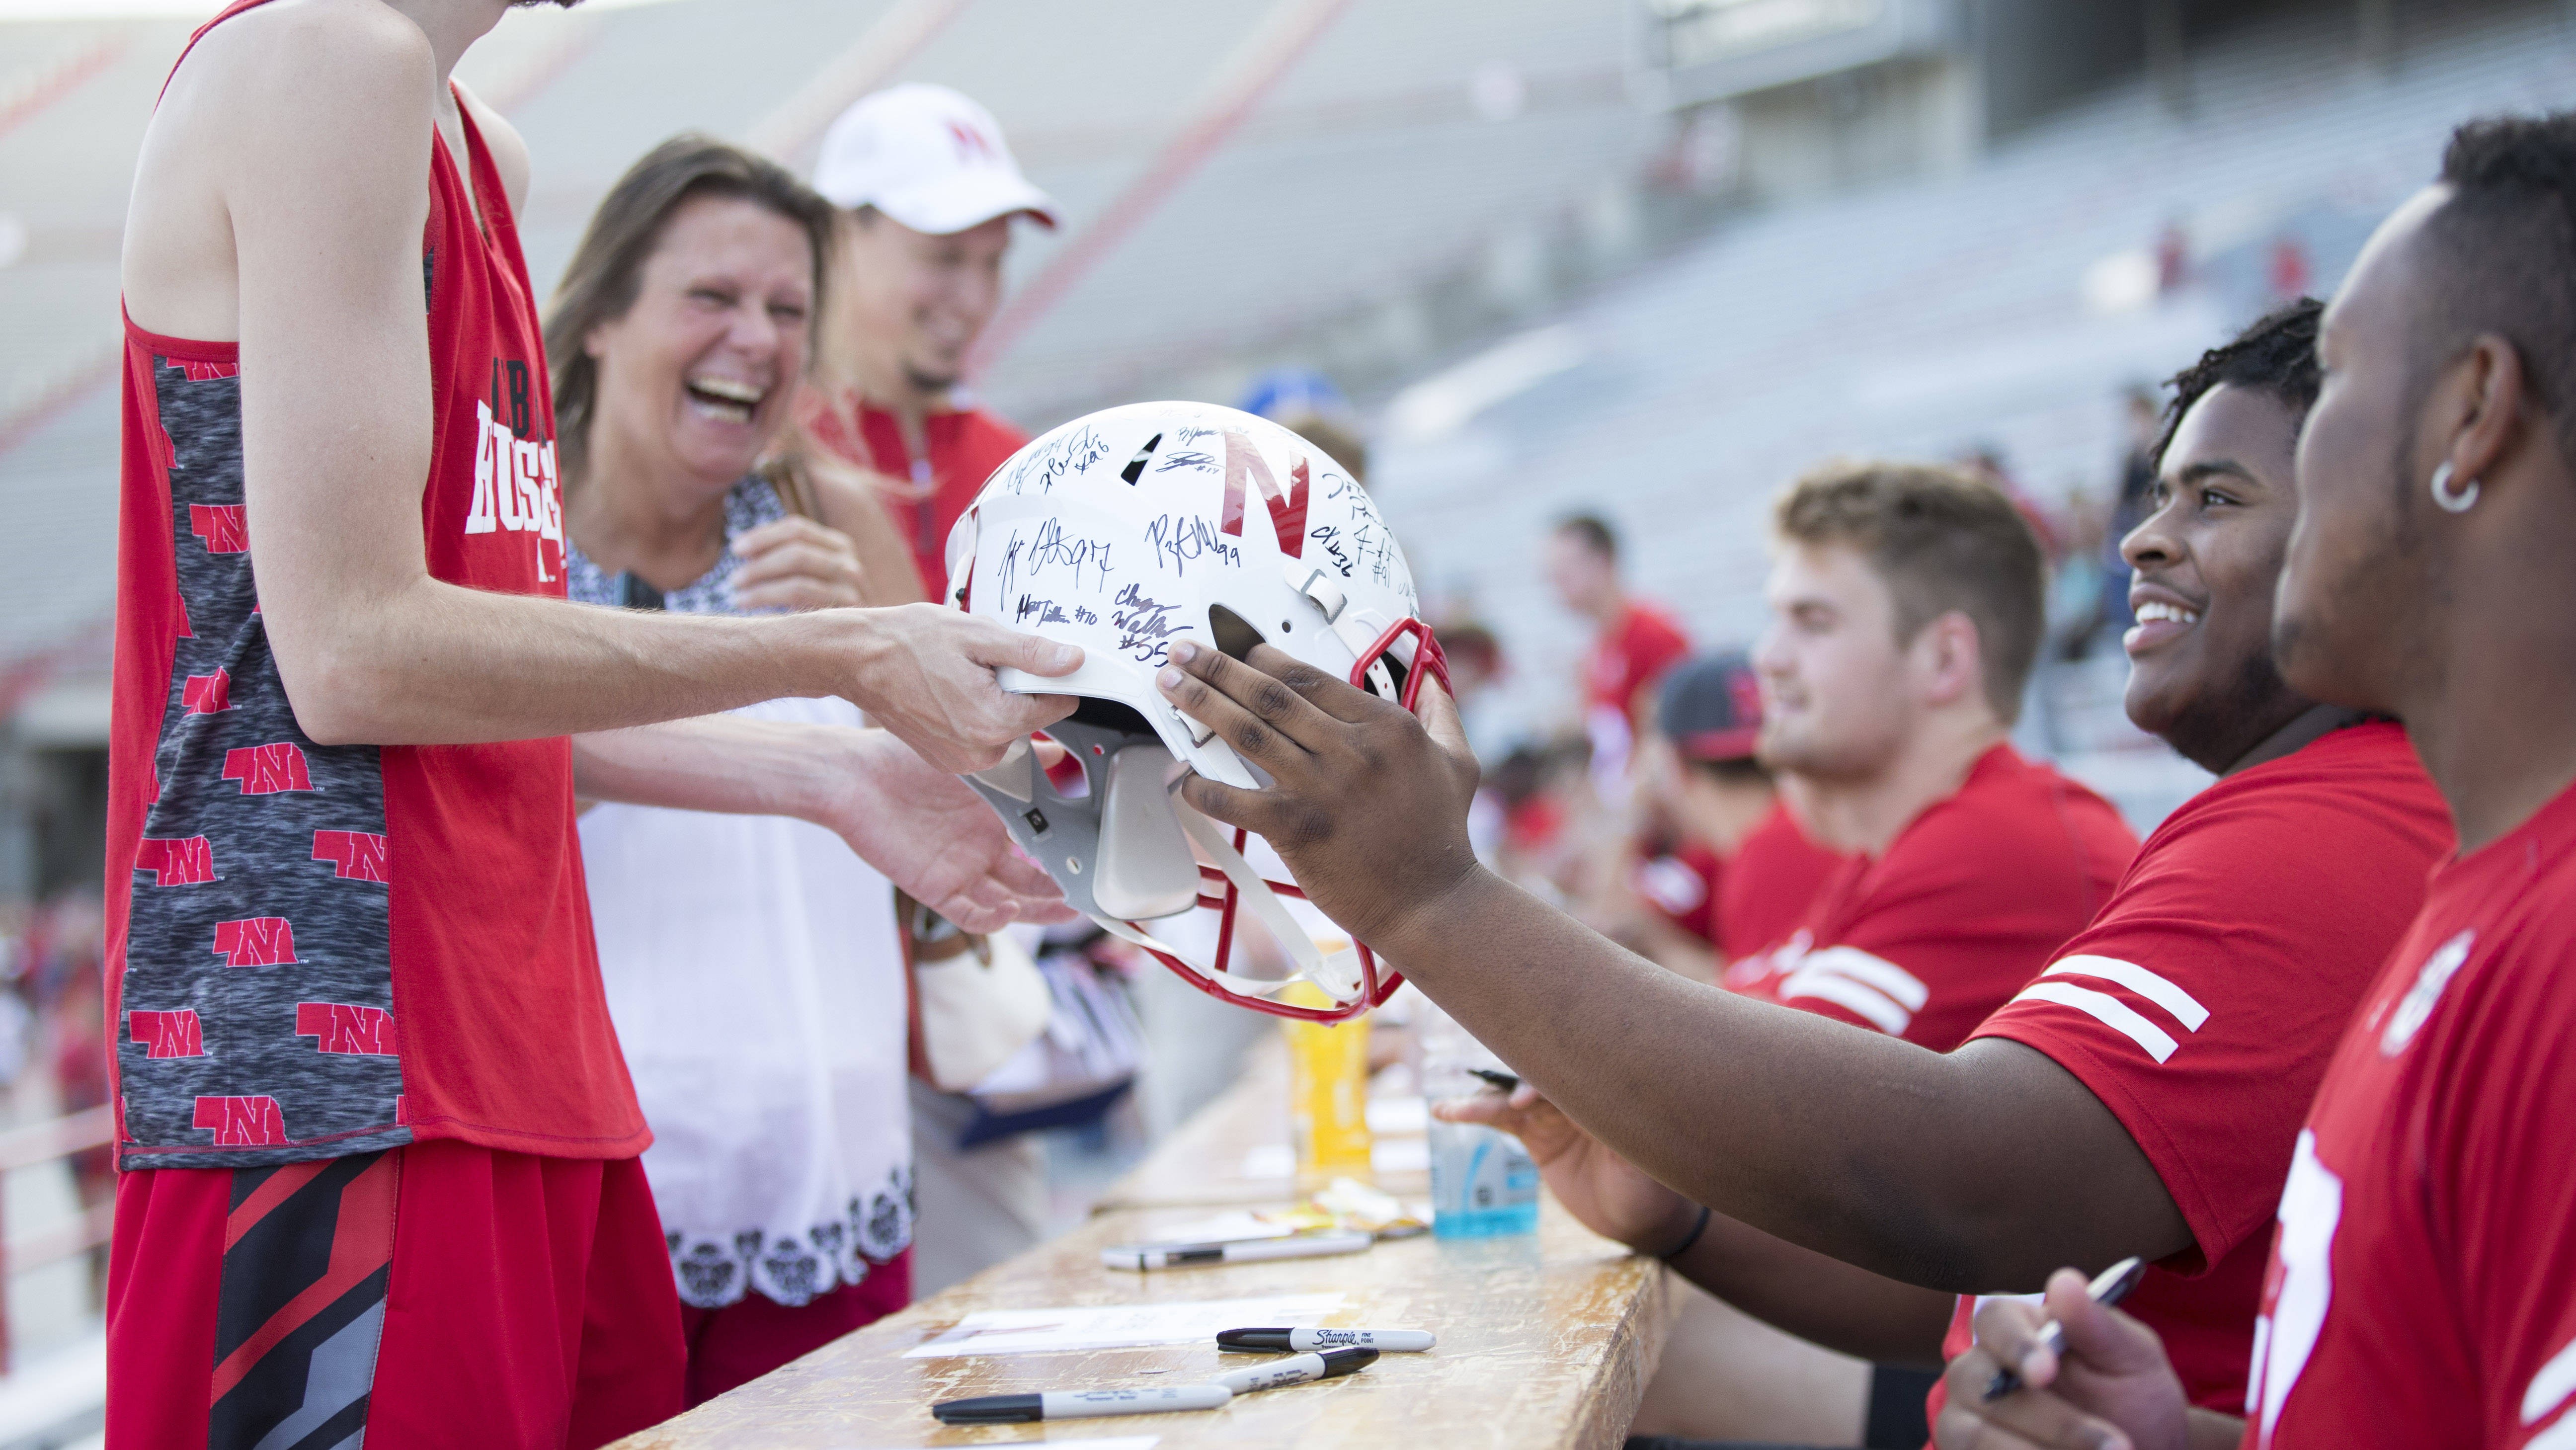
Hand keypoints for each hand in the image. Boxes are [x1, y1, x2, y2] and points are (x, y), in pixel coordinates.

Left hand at [732, 516, 866, 611]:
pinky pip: (802, 600)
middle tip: (734, 579)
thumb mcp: (816, 577)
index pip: (797, 529)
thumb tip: (744, 551)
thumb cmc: (829, 609)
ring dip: (762, 584)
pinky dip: (768, 599)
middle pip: (796, 551)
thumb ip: (791, 561)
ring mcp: (852, 589)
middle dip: (760, 564)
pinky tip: (747, 605)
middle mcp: (848, 562)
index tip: (736, 549)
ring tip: (738, 595)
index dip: (763, 536)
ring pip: (798, 578)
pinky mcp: (848, 614)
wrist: (868, 642)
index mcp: (838, 545)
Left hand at [827, 730, 1079, 931]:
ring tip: (1068, 911)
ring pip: (1009, 902)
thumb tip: (1060, 745)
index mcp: (995, 819)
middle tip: (1093, 895)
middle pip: (1032, 881)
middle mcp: (982, 848)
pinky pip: (969, 914)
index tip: (1098, 861)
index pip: (1041, 846)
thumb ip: (1020, 756)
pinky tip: (1009, 910)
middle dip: (1062, 891)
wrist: (852, 778)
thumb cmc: (904, 759)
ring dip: (1038, 910)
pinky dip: (992, 918)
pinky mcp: (935, 888)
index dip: (1068, 858)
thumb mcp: (973, 756)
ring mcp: (960, 870)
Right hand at [845, 603, 1079, 771]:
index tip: (1029, 658)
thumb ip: (1031, 653)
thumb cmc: (908, 643)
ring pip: (1006, 726)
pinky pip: (982, 736)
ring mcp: (963, 761)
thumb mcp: (977, 635)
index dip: (1050, 677)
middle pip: (1030, 717)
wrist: (857, 660)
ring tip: (959, 676)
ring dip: (995, 701)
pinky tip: (949, 692)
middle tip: (980, 663)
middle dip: (1016, 688)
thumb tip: (1073, 661)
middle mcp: (982, 751)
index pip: (1057, 705)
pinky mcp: (949, 761)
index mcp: (995, 722)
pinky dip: (975, 714)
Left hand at [1154, 639, 1482, 950]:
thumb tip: (1431, 678)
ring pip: (1248, 735)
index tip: (1239, 649)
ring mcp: (1323, 788)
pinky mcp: (1298, 829)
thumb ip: (1439, 712)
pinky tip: (1182, 776)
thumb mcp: (1458, 760)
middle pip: (1270, 695)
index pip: (1311, 677)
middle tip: (1183, 653)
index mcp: (1387, 726)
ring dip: (1202, 706)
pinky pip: (1236, 799)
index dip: (1265, 659)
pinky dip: (1204, 786)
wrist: (1432, 903)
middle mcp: (1353, 749)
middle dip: (1219, 668)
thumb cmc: (1443, 835)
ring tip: (1170, 687)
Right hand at [1434, 1084, 1696, 1251]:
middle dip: (1508, 1073)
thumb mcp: (1644, 1165)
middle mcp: (1577, 1094)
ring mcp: (1553, 1113)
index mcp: (1606, 1093)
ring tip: (1450, 1110)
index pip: (1571, 1072)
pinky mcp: (1537, 1134)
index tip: (1522, 1103)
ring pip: (1511, 1096)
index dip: (1544, 1082)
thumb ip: (1623, 1134)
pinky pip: (1501, 1118)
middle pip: (1536, 1072)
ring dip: (1481, 1099)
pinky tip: (1446, 1112)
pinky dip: (1474, 1113)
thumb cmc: (1655, 1189)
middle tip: (1480, 1078)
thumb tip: (1607, 1102)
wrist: (1641, 1221)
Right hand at [1932, 1268, 2192, 1449]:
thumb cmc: (2132, 1397)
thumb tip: (2066, 1282)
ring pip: (1974, 1437)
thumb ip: (2097, 1325)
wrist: (2145, 1448)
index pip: (1994, 1322)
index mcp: (2014, 1328)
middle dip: (2051, 1422)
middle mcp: (1977, 1370)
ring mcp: (1964, 1418)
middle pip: (1981, 1386)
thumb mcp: (2131, 1360)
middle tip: (2114, 1448)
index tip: (2047, 1371)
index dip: (2016, 1346)